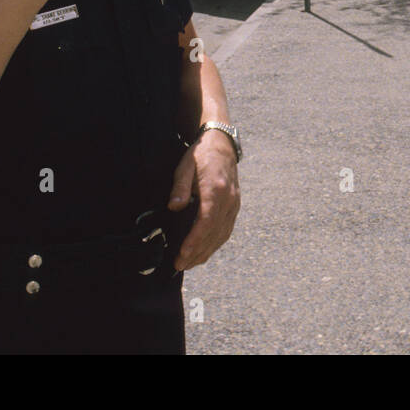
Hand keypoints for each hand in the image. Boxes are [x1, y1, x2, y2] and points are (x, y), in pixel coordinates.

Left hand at [168, 128, 239, 270]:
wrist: (221, 143)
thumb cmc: (201, 154)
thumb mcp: (185, 166)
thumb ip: (179, 188)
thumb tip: (174, 207)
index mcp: (216, 190)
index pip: (206, 222)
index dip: (194, 241)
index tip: (182, 254)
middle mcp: (229, 200)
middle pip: (214, 233)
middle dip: (197, 252)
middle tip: (180, 265)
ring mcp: (234, 203)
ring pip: (222, 234)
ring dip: (206, 252)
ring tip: (190, 263)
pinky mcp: (235, 205)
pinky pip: (227, 229)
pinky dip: (216, 243)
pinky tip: (205, 251)